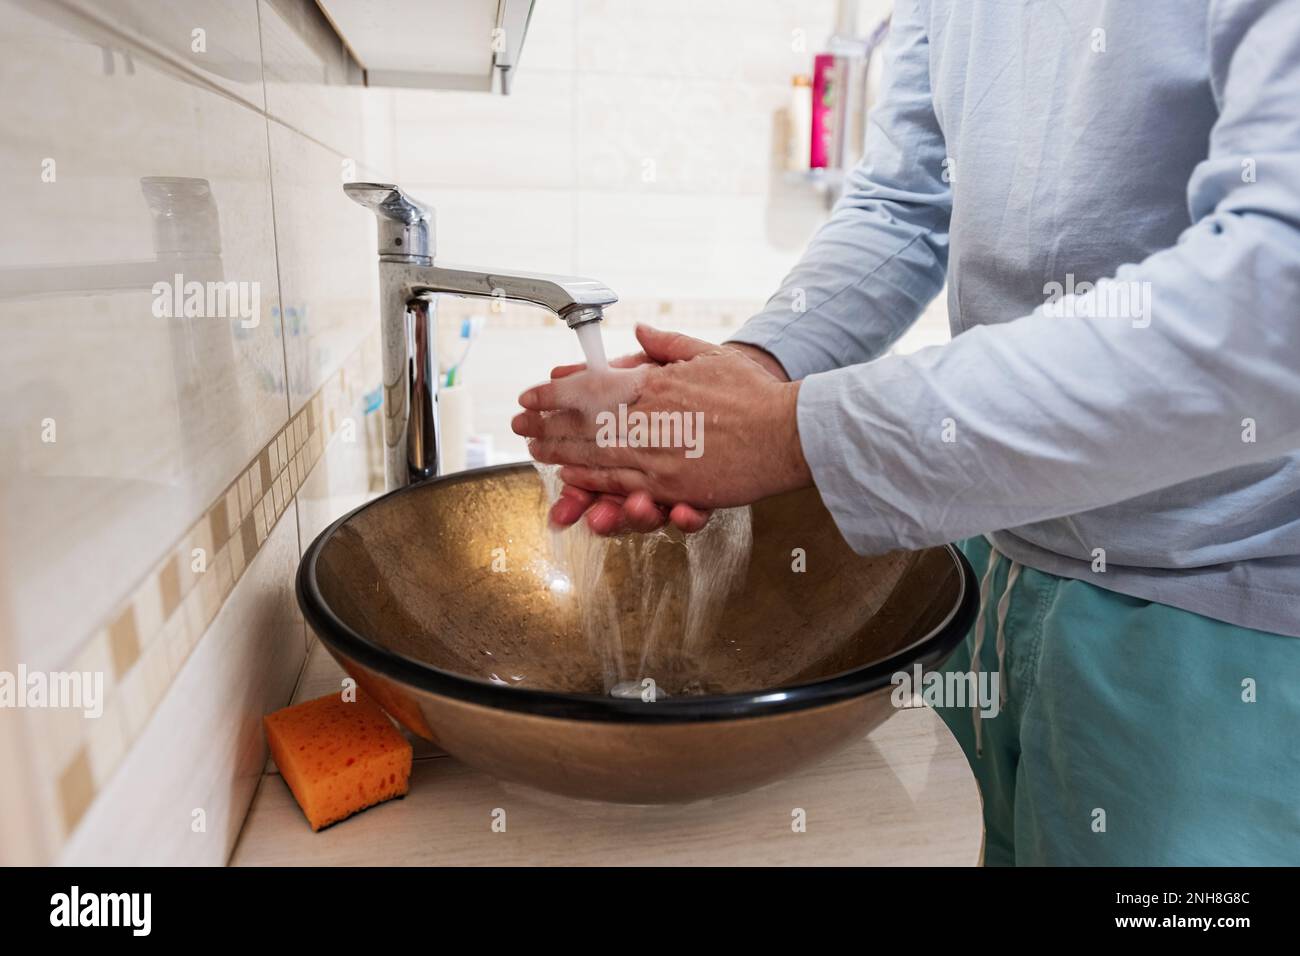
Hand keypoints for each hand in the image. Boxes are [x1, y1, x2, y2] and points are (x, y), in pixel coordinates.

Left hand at [513, 324, 809, 509]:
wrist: (789, 432)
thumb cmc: (757, 395)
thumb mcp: (710, 354)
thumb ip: (668, 343)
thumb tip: (641, 327)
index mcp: (656, 383)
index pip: (591, 385)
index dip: (555, 390)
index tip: (532, 392)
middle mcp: (650, 417)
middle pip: (582, 419)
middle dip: (545, 419)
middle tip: (518, 420)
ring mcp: (658, 452)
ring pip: (593, 451)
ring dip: (558, 449)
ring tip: (533, 445)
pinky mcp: (672, 484)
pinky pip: (620, 480)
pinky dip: (590, 477)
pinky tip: (567, 474)